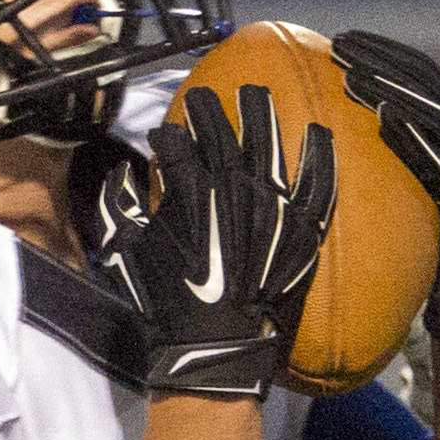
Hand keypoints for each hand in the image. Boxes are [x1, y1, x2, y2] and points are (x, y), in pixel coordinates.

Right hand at [95, 84, 332, 397]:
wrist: (214, 345)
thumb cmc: (166, 300)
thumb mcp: (125, 249)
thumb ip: (120, 205)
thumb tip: (125, 174)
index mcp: (188, 191)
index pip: (178, 142)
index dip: (169, 133)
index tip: (167, 133)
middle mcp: (233, 189)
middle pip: (223, 134)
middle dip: (211, 109)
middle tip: (208, 95)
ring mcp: (272, 208)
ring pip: (268, 147)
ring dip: (260, 116)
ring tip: (255, 95)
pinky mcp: (301, 230)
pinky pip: (317, 186)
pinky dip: (319, 159)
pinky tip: (319, 134)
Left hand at [332, 29, 439, 348]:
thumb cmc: (430, 241)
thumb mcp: (410, 187)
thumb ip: (392, 150)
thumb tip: (332, 119)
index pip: (424, 76)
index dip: (385, 54)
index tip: (343, 40)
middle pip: (431, 86)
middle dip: (384, 61)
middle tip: (339, 47)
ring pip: (439, 115)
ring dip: (395, 90)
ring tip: (352, 76)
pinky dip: (415, 137)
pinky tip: (382, 119)